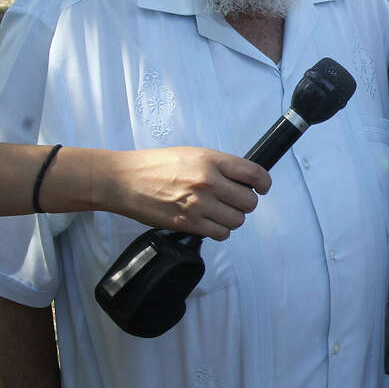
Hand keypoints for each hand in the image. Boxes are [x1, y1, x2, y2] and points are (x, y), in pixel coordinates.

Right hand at [93, 147, 271, 238]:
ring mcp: (199, 204)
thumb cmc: (154, 165)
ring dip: (232, 218)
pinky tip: (210, 222)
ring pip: (238, 220)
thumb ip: (218, 166)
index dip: (264, 183)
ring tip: (219, 212)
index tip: (263, 187)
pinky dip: (220, 231)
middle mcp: (208, 182)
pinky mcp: (189, 224)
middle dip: (245, 202)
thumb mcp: (191, 154)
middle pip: (249, 201)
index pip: (254, 174)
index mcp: (211, 160)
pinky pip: (221, 233)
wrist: (124, 180)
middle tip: (233, 200)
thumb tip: (242, 179)